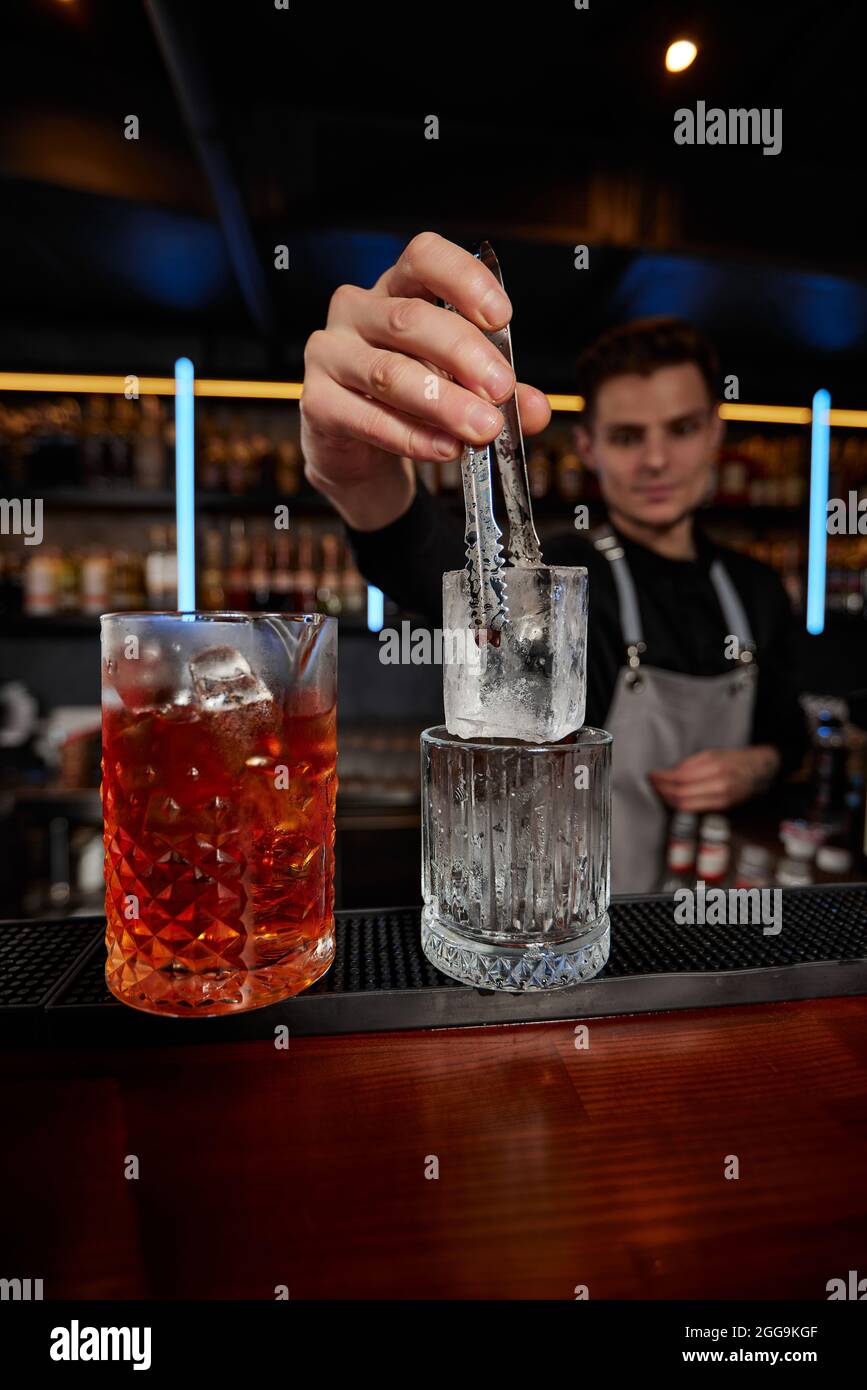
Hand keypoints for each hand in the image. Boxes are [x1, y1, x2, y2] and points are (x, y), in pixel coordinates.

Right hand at [300, 231, 550, 529]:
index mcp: (397, 289)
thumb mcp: (462, 386)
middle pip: (410, 318)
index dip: (464, 280)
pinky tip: (446, 448)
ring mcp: (331, 353)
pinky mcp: (318, 401)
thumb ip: (500, 392)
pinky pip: (367, 417)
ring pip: (389, 372)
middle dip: (463, 354)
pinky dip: (411, 437)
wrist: (359, 451)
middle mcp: (357, 310)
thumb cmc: (412, 400)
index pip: (425, 258)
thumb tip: (537, 409)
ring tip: (483, 428)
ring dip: (442, 402)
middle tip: (501, 390)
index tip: (502, 316)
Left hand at [648, 745, 780, 811]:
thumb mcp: (712, 753)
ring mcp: (721, 800)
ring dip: (668, 800)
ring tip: (658, 792)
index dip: (662, 778)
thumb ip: (691, 763)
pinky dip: (680, 805)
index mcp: (716, 768)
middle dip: (662, 790)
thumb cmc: (734, 759)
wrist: (759, 771)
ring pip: (685, 806)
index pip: (680, 778)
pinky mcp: (722, 808)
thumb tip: (670, 773)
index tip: (652, 775)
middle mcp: (719, 786)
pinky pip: (695, 809)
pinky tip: (672, 799)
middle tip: (652, 784)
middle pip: (681, 795)